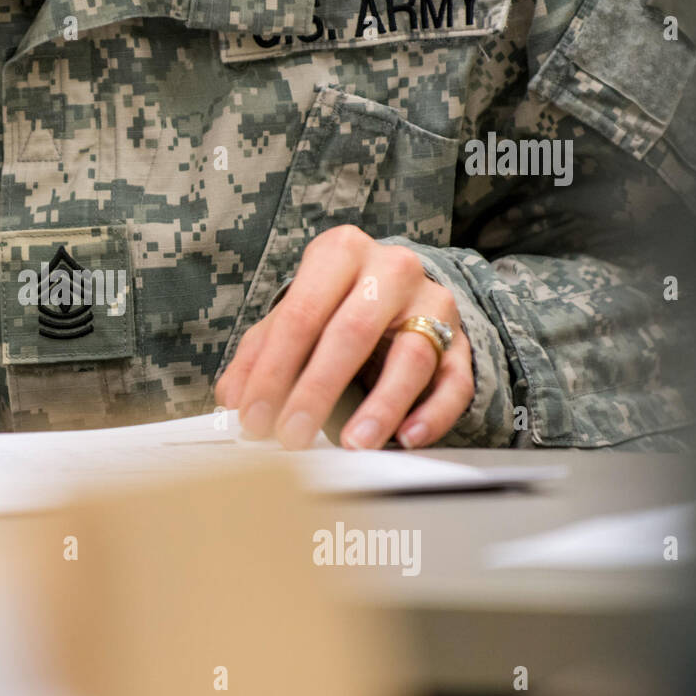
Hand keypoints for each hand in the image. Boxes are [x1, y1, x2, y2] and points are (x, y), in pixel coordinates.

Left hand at [214, 225, 472, 449]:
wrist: (396, 286)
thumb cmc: (334, 303)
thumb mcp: (291, 316)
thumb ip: (258, 355)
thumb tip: (234, 400)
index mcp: (340, 252)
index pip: (301, 314)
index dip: (272, 371)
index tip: (253, 417)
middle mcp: (391, 269)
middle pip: (352, 333)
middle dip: (316, 392)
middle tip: (291, 437)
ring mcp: (433, 303)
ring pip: (412, 357)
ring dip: (381, 407)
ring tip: (352, 443)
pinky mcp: (461, 341)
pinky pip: (455, 381)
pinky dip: (433, 414)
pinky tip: (407, 437)